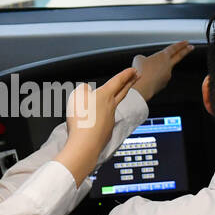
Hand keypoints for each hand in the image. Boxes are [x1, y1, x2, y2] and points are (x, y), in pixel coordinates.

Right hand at [54, 67, 138, 185]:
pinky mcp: (106, 131)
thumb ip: (83, 89)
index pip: (118, 81)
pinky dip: (104, 116)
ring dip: (117, 99)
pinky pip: (106, 120)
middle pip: (123, 92)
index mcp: (105, 95)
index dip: (126, 74)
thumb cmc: (81, 119)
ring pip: (114, 106)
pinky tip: (98, 118)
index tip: (134, 70)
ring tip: (115, 96)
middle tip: (137, 76)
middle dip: (130, 83)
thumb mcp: (77, 96)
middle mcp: (111, 107)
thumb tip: (87, 90)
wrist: (85, 144)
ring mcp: (110, 120)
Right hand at [132, 41, 192, 100]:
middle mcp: (168, 65)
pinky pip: (158, 78)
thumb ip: (144, 57)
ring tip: (145, 72)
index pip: (174, 48)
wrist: (142, 86)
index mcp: (163, 56)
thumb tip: (144, 61)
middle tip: (191, 47)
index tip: (186, 42)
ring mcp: (167, 75)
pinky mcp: (164, 83)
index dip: (180, 45)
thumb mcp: (139, 59)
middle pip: (179, 56)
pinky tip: (146, 79)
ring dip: (156, 70)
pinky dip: (153, 78)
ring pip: (163, 70)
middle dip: (185, 51)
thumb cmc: (140, 71)